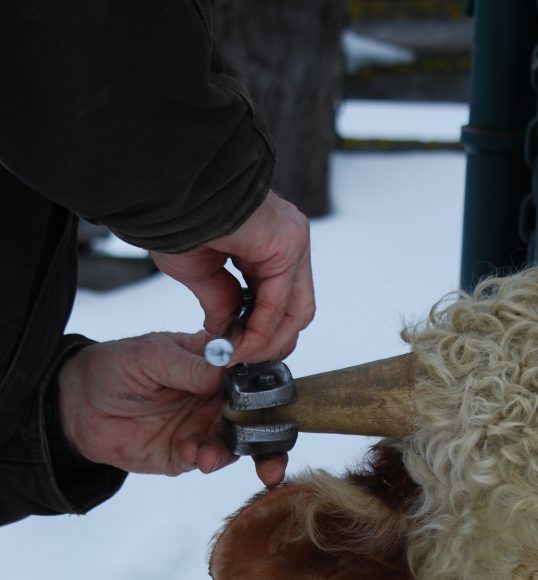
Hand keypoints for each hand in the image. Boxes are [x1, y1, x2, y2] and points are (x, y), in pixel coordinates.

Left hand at [57, 331, 288, 485]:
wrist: (78, 409)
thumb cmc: (114, 369)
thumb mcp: (150, 356)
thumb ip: (189, 366)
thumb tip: (226, 372)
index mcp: (217, 363)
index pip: (257, 372)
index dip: (274, 386)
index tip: (282, 399)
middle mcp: (219, 395)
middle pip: (261, 414)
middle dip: (274, 433)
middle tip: (274, 453)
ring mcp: (208, 426)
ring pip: (244, 442)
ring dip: (243, 453)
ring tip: (216, 456)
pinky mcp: (192, 453)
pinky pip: (214, 459)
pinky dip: (211, 460)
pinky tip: (198, 457)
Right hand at [150, 191, 314, 363]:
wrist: (170, 188)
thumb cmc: (177, 216)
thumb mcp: (200, 271)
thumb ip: (221, 301)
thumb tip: (227, 331)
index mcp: (270, 243)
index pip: (280, 300)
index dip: (261, 333)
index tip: (235, 351)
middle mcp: (288, 241)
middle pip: (295, 309)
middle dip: (270, 342)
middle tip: (243, 361)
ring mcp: (293, 241)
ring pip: (295, 310)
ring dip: (267, 341)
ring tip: (239, 355)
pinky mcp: (289, 244)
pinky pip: (281, 302)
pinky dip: (262, 328)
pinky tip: (241, 342)